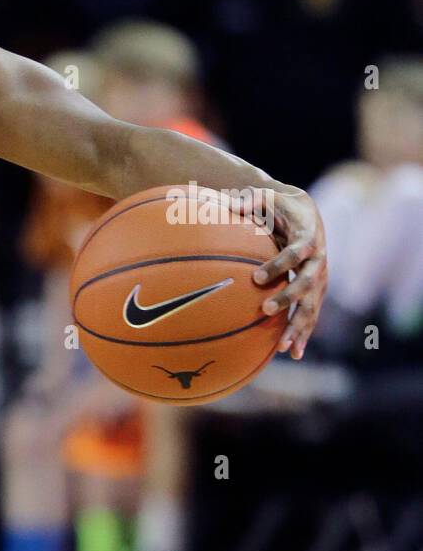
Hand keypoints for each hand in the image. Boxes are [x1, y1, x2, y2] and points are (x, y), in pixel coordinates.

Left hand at [250, 187, 327, 358]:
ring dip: (298, 326)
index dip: (280, 264)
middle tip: (265, 310)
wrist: (306, 213)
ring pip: (312, 305)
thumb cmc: (280, 205)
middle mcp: (319, 260)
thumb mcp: (266, 197)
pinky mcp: (317, 291)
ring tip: (283, 347)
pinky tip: (292, 353)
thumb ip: (251, 200)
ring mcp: (320, 278)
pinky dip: (302, 333)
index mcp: (308, 237)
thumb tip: (231, 205)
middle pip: (308, 282)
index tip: (257, 277)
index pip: (297, 251)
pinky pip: (311, 314)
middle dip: (288, 298)